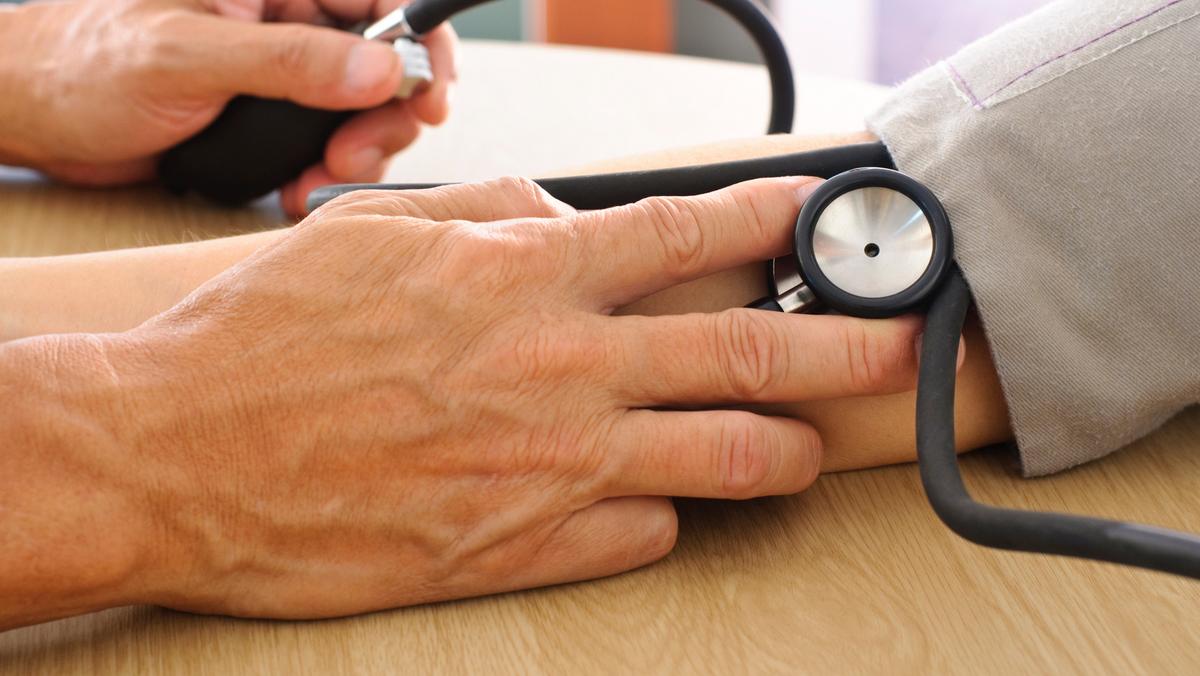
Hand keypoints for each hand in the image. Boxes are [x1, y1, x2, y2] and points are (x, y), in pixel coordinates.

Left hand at [0, 0, 456, 213]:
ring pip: (363, 110)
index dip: (422, 44)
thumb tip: (379, 69)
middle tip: (358, 155)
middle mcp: (287, 22)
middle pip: (384, 62)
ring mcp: (283, 72)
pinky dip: (327, 175)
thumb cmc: (90, 63)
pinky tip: (303, 192)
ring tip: (323, 180)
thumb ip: (287, 61)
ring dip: (359, 153)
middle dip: (387, 115)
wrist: (41, 114)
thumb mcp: (189, 56)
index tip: (432, 96)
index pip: (379, 1)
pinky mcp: (272, 117)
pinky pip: (328, 144)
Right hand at [33, 177, 932, 620]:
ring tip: (804, 444)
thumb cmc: (263, 341)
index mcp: (522, 280)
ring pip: (727, 458)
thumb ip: (485, 218)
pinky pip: (643, 537)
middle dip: (844, 340)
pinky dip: (661, 517)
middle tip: (897, 341)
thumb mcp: (373, 236)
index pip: (684, 233)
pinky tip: (650, 506)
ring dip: (782, 448)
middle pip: (747, 346)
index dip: (767, 219)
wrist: (179, 456)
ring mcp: (552, 470)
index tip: (814, 216)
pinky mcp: (523, 551)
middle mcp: (558, 370)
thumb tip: (559, 219)